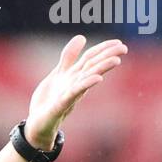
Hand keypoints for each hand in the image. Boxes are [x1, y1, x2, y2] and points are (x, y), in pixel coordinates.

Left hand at [25, 35, 127, 149]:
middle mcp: (75, 84)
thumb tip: (82, 37)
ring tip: (116, 60)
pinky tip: (98, 78)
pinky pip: (74, 93)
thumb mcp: (58, 74)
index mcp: (74, 76)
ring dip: (102, 69)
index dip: (103, 49)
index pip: (91, 59)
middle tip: (124, 48)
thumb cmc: (49, 101)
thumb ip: (69, 57)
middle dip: (108, 56)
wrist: (37, 124)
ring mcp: (69, 95)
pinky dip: (86, 85)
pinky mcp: (60, 105)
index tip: (119, 42)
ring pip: (87, 78)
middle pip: (92, 67)